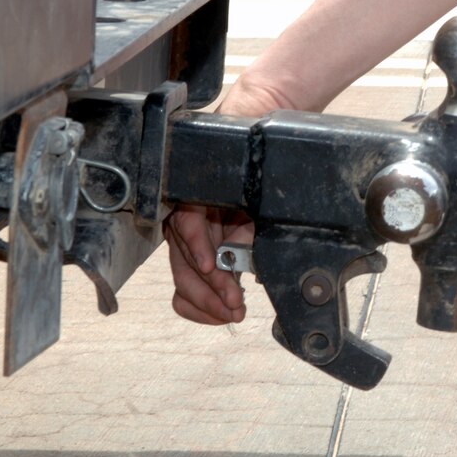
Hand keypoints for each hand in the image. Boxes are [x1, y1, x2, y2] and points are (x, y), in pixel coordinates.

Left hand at [164, 78, 295, 324]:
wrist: (272, 139)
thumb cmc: (269, 182)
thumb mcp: (263, 231)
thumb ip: (247, 261)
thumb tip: (242, 298)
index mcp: (207, 244)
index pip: (191, 285)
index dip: (203, 307)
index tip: (225, 317)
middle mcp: (192, 230)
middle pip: (184, 276)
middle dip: (209, 299)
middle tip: (232, 311)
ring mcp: (187, 211)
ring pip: (183, 256)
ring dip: (208, 281)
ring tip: (230, 296)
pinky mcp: (187, 191)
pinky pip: (185, 224)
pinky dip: (197, 246)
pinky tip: (210, 263)